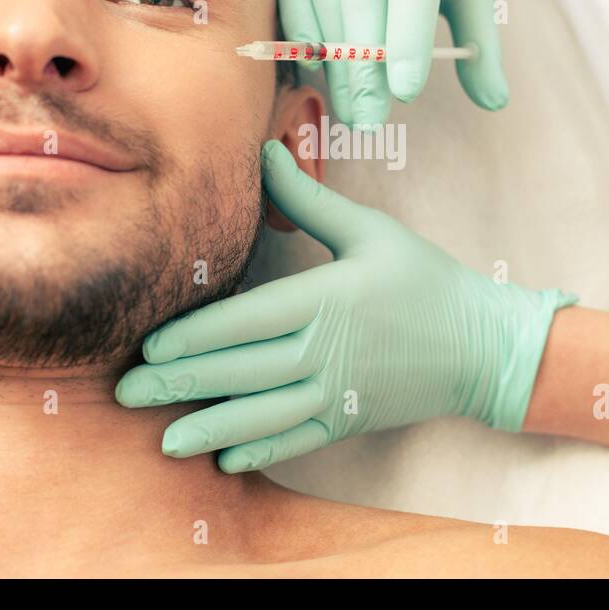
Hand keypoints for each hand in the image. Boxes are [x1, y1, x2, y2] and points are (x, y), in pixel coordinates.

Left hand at [115, 140, 574, 472]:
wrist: (483, 344)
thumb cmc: (426, 280)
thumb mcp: (370, 230)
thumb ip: (310, 197)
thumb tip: (265, 151)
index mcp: (324, 300)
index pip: (243, 323)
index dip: (191, 338)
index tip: (149, 347)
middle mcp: (325, 351)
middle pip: (238, 372)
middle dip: (178, 385)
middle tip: (125, 394)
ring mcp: (338, 392)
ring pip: (260, 415)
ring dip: (208, 427)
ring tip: (165, 441)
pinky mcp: (351, 419)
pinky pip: (296, 441)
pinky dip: (260, 451)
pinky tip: (225, 458)